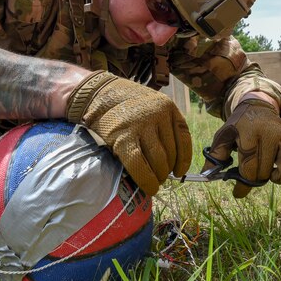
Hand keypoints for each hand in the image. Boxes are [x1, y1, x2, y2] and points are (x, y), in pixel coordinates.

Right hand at [66, 71, 191, 194]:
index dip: (184, 160)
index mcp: (167, 107)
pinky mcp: (123, 138)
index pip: (184, 139)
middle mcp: (157, 115)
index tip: (179, 171)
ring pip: (158, 161)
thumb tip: (170, 162)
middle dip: (167, 170)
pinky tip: (149, 187)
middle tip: (160, 178)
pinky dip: (146, 180)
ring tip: (154, 181)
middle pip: (171, 153)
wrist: (97, 93)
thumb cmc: (125, 104)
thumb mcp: (151, 106)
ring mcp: (140, 126)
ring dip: (158, 177)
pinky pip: (139, 166)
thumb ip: (162, 126)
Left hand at [204, 99, 280, 197]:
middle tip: (248, 173)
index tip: (237, 192)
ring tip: (268, 174)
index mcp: (249, 133)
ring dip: (277, 178)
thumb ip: (215, 156)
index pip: (248, 168)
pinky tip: (278, 172)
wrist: (257, 107)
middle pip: (264, 172)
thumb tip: (205, 177)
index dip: (242, 185)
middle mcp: (269, 135)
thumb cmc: (237, 126)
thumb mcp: (223, 136)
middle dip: (254, 179)